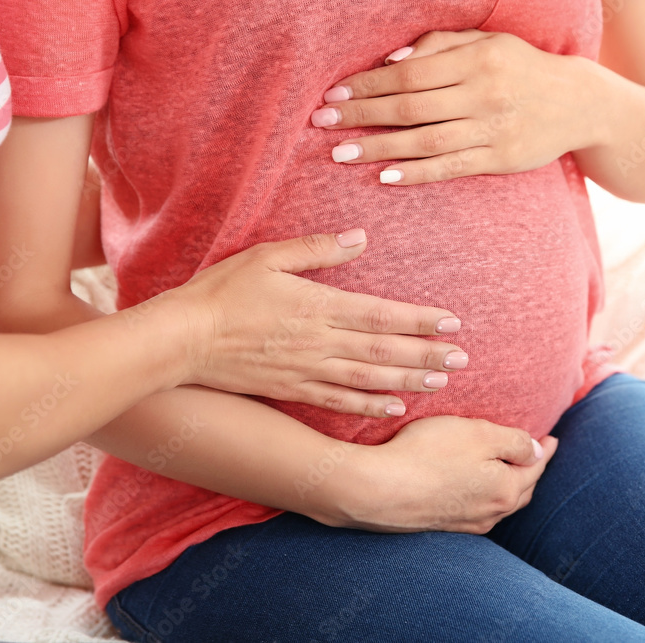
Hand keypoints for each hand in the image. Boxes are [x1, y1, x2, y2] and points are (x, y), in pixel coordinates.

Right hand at [163, 229, 466, 416]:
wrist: (182, 340)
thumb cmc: (222, 292)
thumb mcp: (267, 256)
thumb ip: (316, 248)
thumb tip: (359, 237)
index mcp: (318, 305)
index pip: (381, 313)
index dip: (419, 320)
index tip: (450, 323)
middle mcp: (320, 341)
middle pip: (384, 349)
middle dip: (426, 354)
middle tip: (462, 359)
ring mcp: (307, 369)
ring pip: (369, 377)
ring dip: (407, 380)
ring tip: (441, 382)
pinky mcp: (292, 389)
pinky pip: (339, 401)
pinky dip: (369, 405)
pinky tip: (394, 407)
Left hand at [312, 30, 608, 184]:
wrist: (580, 102)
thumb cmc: (521, 68)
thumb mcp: (488, 42)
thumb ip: (441, 45)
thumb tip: (392, 61)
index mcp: (476, 58)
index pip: (409, 73)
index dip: (368, 84)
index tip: (334, 95)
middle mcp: (484, 92)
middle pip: (410, 106)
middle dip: (362, 115)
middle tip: (322, 125)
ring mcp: (492, 128)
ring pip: (425, 140)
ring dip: (379, 148)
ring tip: (341, 154)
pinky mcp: (500, 158)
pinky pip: (450, 168)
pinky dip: (417, 173)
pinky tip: (386, 177)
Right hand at [327, 415, 557, 533]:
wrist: (377, 489)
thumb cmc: (428, 454)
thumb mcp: (478, 434)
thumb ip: (513, 441)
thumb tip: (537, 451)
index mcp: (506, 491)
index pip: (535, 467)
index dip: (544, 450)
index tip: (551, 437)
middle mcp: (489, 513)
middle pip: (520, 490)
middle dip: (530, 471)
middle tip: (535, 453)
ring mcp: (464, 523)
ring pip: (497, 503)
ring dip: (507, 485)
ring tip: (507, 469)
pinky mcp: (440, 524)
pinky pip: (474, 509)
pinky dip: (483, 494)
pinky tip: (472, 487)